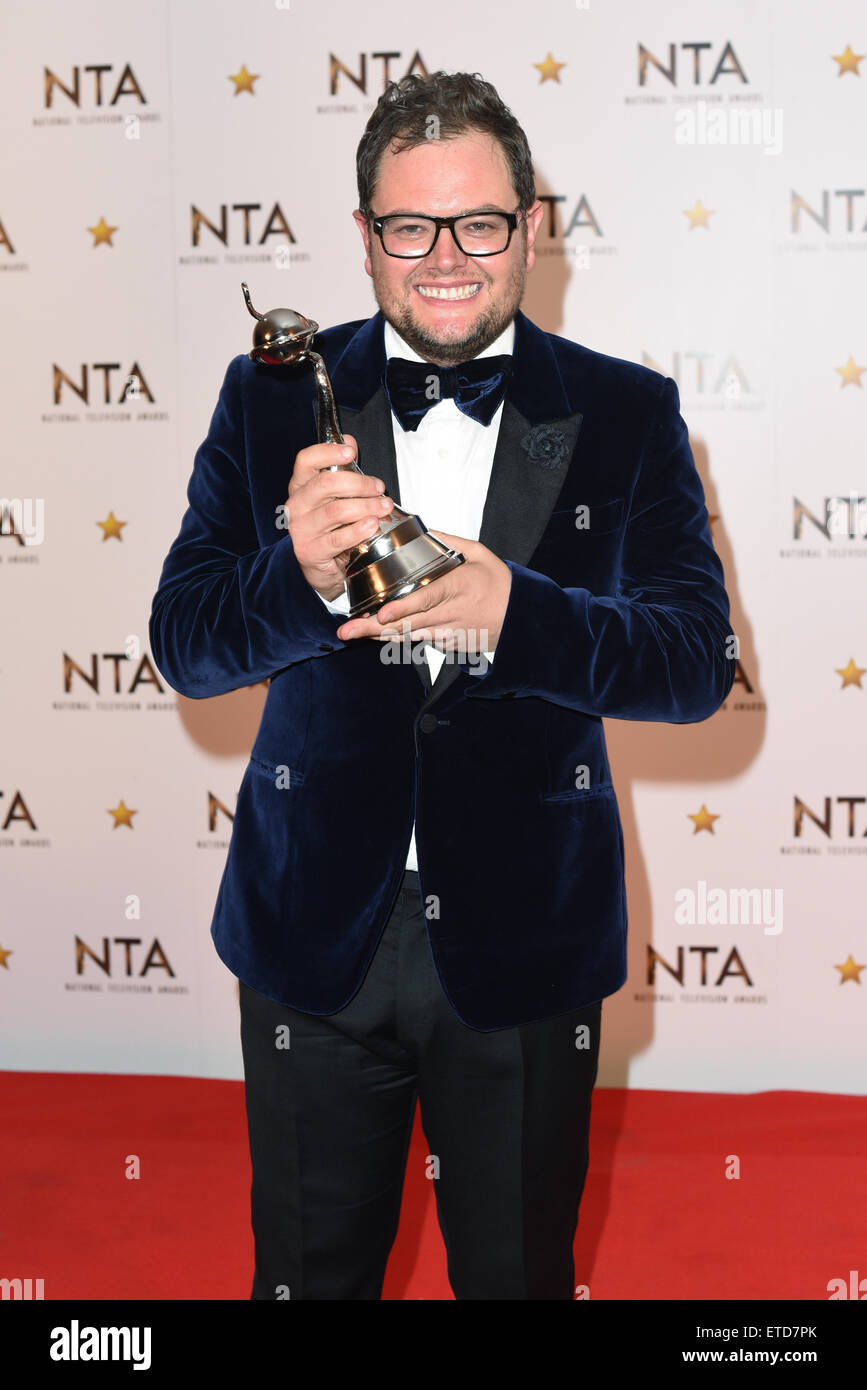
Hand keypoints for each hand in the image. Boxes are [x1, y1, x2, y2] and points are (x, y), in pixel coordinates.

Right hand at [284, 434, 395, 599]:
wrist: (321, 568)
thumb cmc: (330, 529)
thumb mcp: (335, 497)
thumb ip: (342, 469)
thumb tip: (349, 439)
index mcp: (300, 487)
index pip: (306, 461)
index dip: (328, 452)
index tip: (350, 451)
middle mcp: (296, 506)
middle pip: (326, 484)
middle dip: (359, 483)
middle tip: (379, 488)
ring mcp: (301, 529)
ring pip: (336, 510)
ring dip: (365, 506)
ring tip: (383, 506)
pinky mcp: (311, 551)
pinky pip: (338, 538)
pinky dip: (358, 530)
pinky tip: (372, 524)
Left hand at [335, 531, 511, 651]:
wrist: (522, 616)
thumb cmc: (499, 582)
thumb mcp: (479, 553)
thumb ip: (448, 541)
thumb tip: (421, 529)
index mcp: (458, 587)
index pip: (427, 599)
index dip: (403, 608)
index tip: (381, 614)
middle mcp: (451, 613)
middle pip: (409, 623)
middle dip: (375, 628)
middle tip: (347, 630)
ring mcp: (449, 633)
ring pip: (409, 635)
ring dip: (379, 635)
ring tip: (352, 633)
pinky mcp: (449, 644)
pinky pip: (419, 641)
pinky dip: (397, 638)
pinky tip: (374, 635)